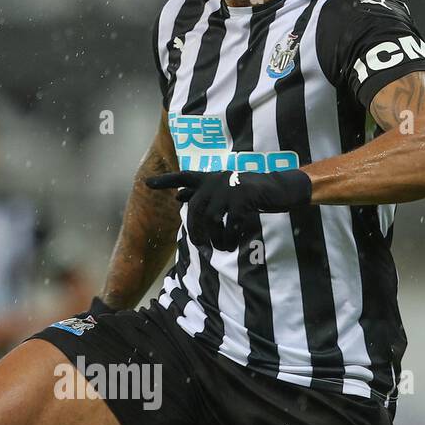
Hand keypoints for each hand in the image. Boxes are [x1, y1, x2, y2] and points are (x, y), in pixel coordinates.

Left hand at [145, 168, 311, 250]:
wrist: (278, 188)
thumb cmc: (249, 192)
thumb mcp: (223, 191)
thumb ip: (201, 193)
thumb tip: (178, 196)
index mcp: (210, 178)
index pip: (184, 177)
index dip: (166, 181)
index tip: (146, 184)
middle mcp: (217, 180)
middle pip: (196, 211)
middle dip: (196, 233)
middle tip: (201, 247)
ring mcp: (230, 188)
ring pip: (212, 220)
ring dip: (216, 239)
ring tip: (222, 247)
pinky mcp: (244, 198)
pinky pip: (230, 224)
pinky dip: (229, 238)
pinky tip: (232, 243)